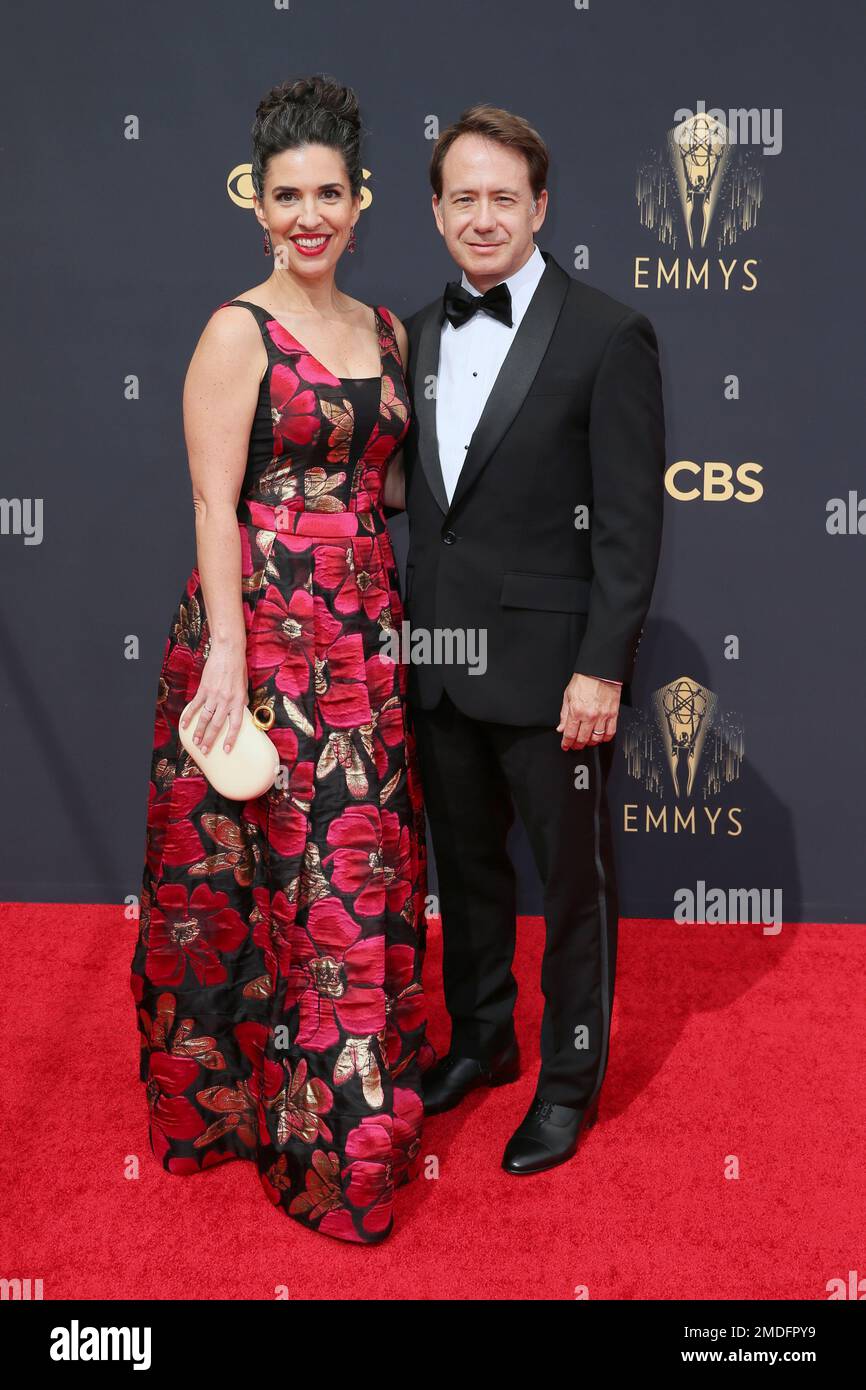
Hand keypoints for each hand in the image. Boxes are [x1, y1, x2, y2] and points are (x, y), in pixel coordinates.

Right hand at [180, 637, 248, 754]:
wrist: (228, 652)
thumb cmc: (238, 668)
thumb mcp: (244, 686)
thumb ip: (242, 700)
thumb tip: (241, 710)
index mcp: (239, 701)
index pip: (235, 724)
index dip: (230, 738)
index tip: (226, 749)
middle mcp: (226, 701)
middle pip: (216, 724)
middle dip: (210, 739)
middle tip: (205, 750)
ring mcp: (213, 695)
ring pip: (204, 718)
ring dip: (199, 731)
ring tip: (195, 742)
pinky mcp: (204, 689)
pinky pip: (195, 705)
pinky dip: (189, 715)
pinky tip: (184, 724)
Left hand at [556, 673, 619, 749]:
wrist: (600, 671)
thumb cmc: (585, 680)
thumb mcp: (568, 695)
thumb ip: (564, 714)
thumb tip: (561, 727)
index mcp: (576, 710)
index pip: (570, 734)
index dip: (567, 743)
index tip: (566, 746)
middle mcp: (590, 715)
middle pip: (583, 739)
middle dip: (577, 745)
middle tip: (575, 746)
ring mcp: (602, 716)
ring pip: (597, 738)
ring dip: (590, 743)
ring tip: (587, 741)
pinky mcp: (613, 714)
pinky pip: (610, 732)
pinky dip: (605, 738)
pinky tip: (601, 737)